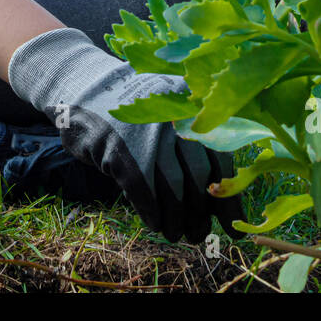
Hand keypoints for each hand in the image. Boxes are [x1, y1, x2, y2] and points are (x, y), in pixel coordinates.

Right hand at [8, 27, 242, 241]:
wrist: (86, 85)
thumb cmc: (137, 108)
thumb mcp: (172, 108)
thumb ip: (199, 137)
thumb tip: (223, 193)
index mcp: (196, 106)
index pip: (222, 158)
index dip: (229, 197)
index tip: (234, 227)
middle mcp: (176, 117)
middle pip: (200, 177)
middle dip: (203, 213)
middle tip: (200, 234)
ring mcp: (147, 132)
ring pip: (174, 188)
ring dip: (178, 219)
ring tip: (179, 234)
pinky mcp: (119, 148)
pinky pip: (142, 190)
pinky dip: (152, 212)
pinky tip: (154, 224)